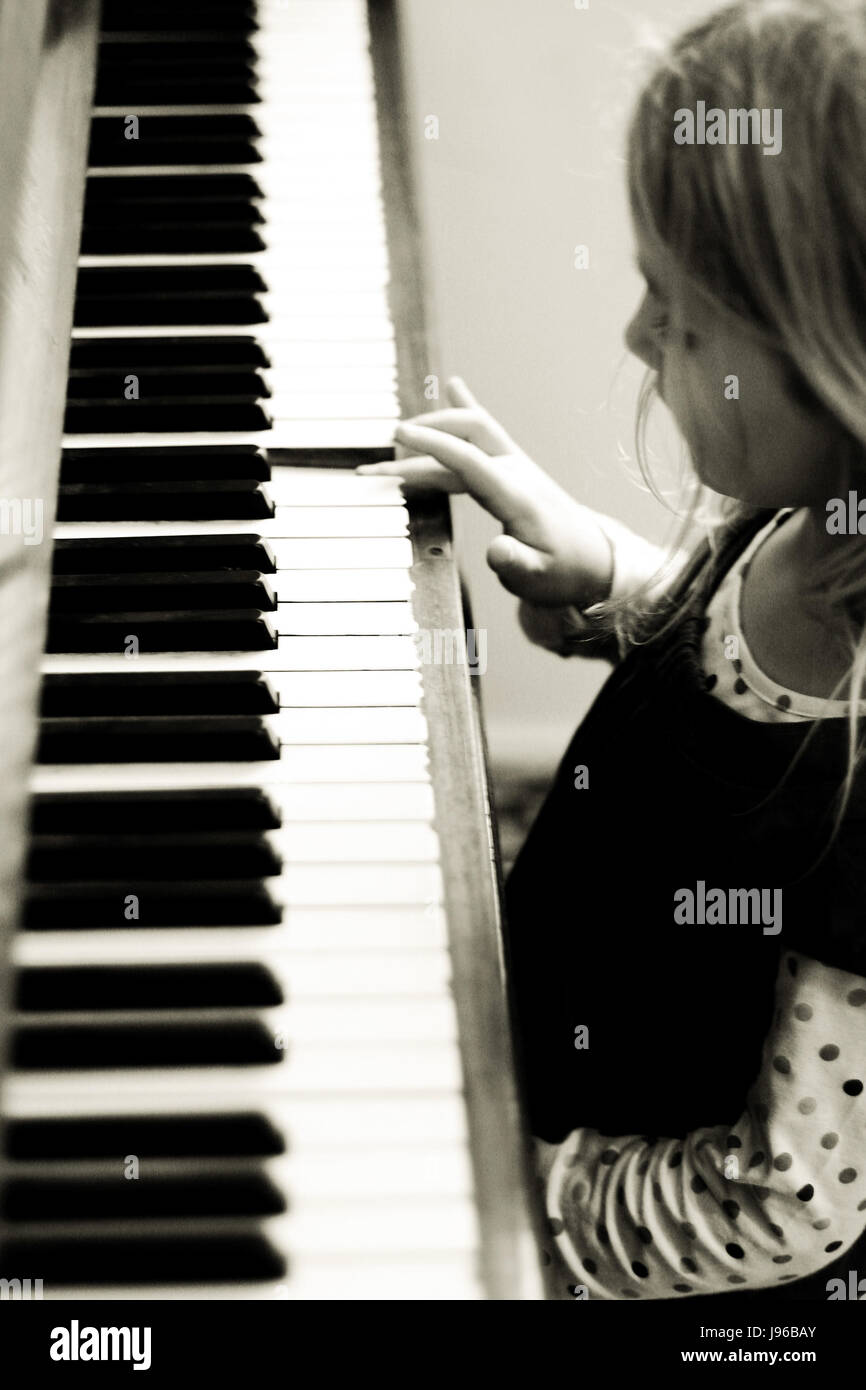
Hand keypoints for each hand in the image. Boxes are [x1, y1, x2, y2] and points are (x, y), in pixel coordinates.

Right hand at [357, 378, 613, 607]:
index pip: (470, 459)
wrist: (590, 559)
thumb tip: (497, 552)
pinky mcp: (512, 468)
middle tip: (390, 439)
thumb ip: (515, 564)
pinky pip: (484, 433)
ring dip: (435, 430)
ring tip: (396, 437)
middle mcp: (516, 471)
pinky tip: (453, 385)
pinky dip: (465, 409)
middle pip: (468, 433)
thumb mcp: (537, 579)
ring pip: (471, 433)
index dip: (434, 445)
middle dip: (428, 432)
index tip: (401, 434)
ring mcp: (515, 465)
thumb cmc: (561, 571)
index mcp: (517, 495)